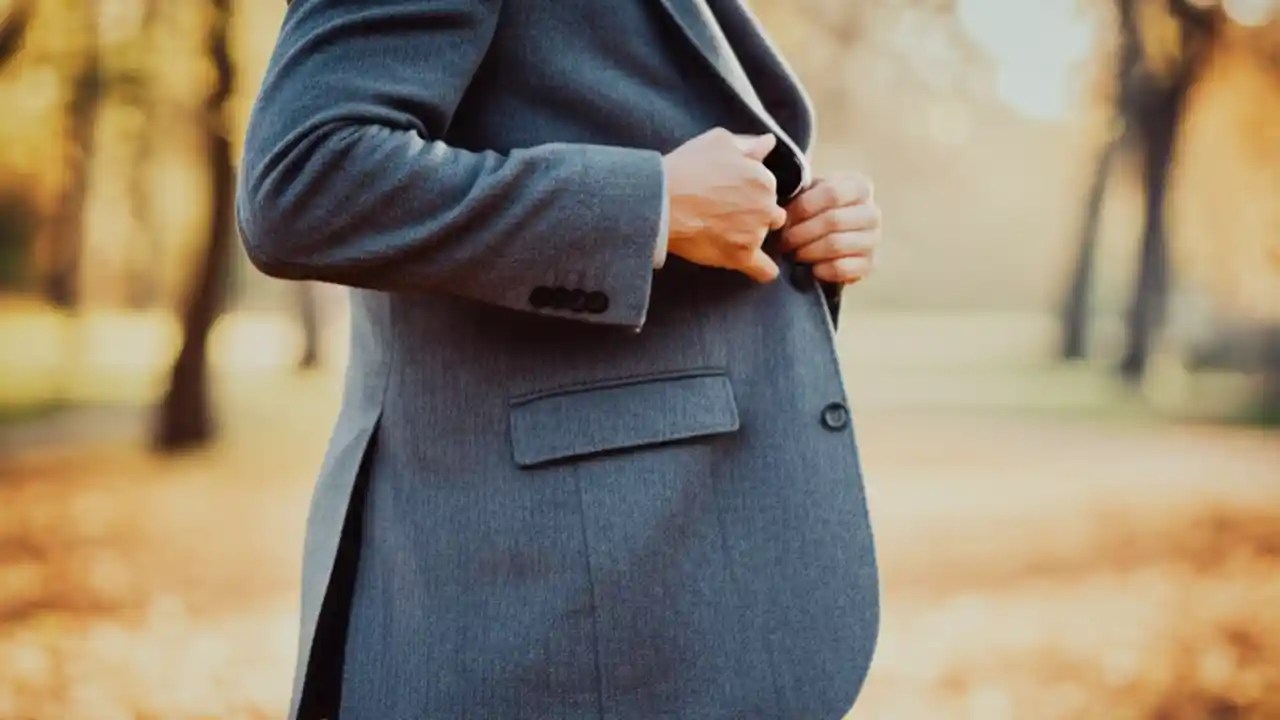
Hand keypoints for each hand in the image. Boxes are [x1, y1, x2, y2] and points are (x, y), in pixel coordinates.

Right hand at [661, 128, 787, 282]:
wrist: (661, 202)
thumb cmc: (686, 168)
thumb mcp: (718, 141)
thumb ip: (749, 144)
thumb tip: (769, 143)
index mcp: (764, 179)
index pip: (768, 187)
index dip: (751, 189)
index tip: (732, 191)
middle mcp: (766, 207)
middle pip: (771, 214)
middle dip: (755, 212)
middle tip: (727, 212)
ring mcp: (755, 234)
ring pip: (764, 237)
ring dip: (750, 235)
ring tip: (723, 232)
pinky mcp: (741, 257)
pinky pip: (765, 270)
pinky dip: (763, 269)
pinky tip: (756, 265)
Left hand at [778, 172, 880, 284]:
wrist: (829, 242)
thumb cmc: (814, 213)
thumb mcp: (808, 194)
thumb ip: (799, 192)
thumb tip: (779, 205)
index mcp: (859, 187)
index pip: (832, 193)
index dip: (803, 207)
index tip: (783, 218)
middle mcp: (871, 212)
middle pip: (833, 220)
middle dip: (801, 233)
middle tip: (784, 241)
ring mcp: (874, 239)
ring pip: (836, 245)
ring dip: (807, 251)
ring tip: (794, 253)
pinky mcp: (870, 265)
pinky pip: (842, 268)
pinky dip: (821, 270)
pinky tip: (811, 268)